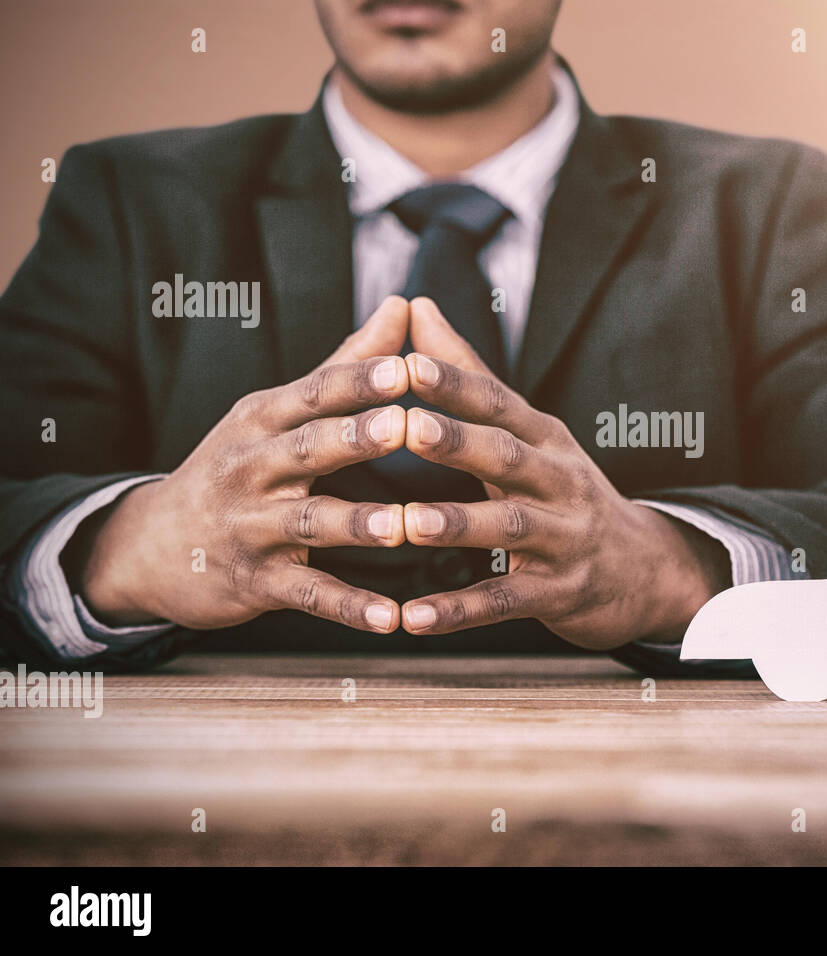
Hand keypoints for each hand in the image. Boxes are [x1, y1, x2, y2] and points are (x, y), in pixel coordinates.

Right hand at [74, 296, 414, 632]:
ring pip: (311, 523)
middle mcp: (253, 467)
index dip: (358, 379)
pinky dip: (348, 607)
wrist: (151, 548)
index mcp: (263, 420)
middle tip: (407, 424)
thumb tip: (404, 305)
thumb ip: (345, 365)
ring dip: (358, 525)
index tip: (405, 364)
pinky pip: (307, 595)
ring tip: (403, 527)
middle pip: (310, 448)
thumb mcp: (276, 412)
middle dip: (358, 436)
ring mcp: (252, 527)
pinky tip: (391, 618)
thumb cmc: (238, 466)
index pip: (314, 393)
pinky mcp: (255, 581)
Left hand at [397, 298, 731, 649]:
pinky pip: (505, 601)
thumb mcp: (530, 434)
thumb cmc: (565, 492)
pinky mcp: (560, 592)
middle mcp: (559, 480)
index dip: (456, 384)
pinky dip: (460, 611)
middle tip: (405, 427)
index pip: (499, 402)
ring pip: (506, 528)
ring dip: (455, 526)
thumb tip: (418, 307)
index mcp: (545, 438)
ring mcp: (564, 537)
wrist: (645, 569)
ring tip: (404, 525)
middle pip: (507, 456)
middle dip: (457, 442)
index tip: (406, 362)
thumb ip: (469, 377)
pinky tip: (414, 618)